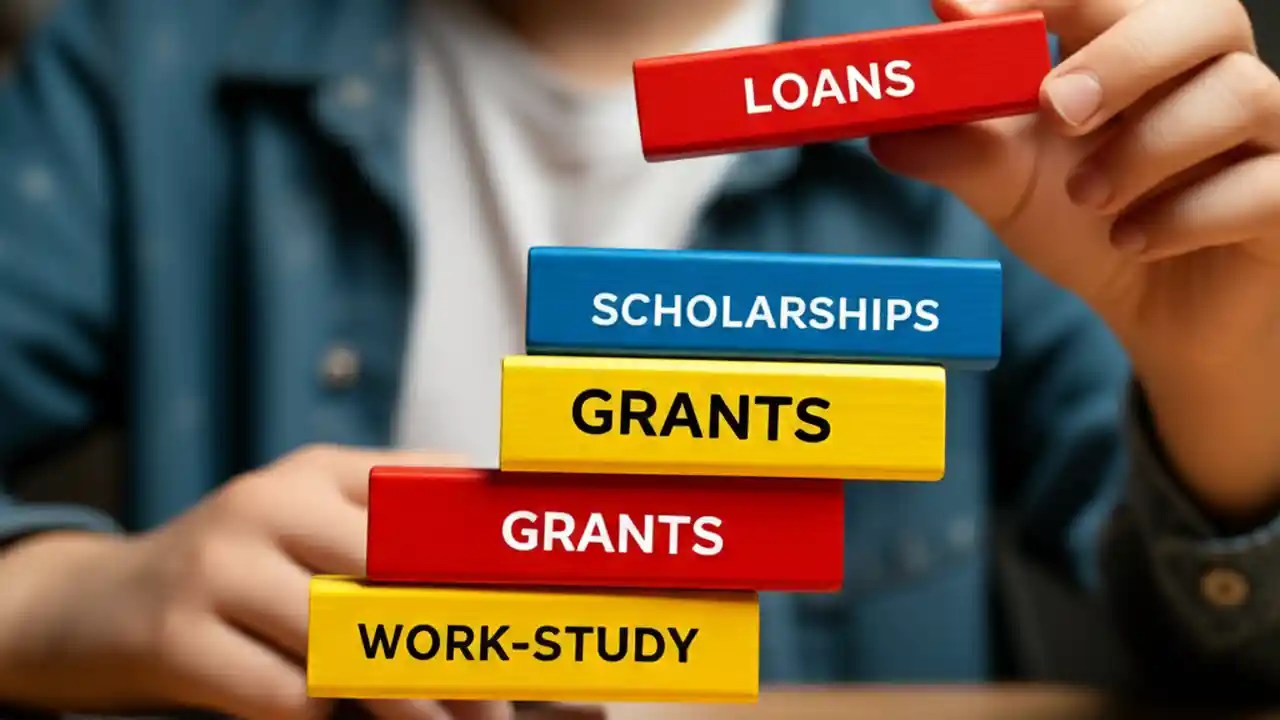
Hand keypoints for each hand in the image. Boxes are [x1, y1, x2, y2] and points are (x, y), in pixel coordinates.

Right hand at [0, 445, 511, 719]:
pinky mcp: (177, 635)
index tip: (553, 600)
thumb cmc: (239, 574)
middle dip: (462, 634)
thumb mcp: (314, 528)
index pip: (434, 494)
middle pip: (400, 564)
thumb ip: (400, 524)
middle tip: (508, 691)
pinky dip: (322, 714)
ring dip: (410, 696)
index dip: (498, 548)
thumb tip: (506, 539)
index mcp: (321, 470)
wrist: (98, 607)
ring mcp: (220, 563)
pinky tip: (332, 714)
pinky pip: (286, 694)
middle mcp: (272, 501)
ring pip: (349, 637)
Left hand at [870, 0, 1279, 522]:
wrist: (1158, 312)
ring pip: (1242, 95)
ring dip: (1149, 148)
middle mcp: (1205, 72)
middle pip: (1201, 12)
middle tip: (1057, 109)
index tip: (962, 12)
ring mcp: (1260, 132)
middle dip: (1124, 54)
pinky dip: (1188, 216)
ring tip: (1087, 199)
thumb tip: (886, 133)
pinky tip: (1132, 242)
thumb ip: (958, 152)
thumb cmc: (1092, 221)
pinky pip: (1265, 187)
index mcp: (1132, 46)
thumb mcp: (1010, 187)